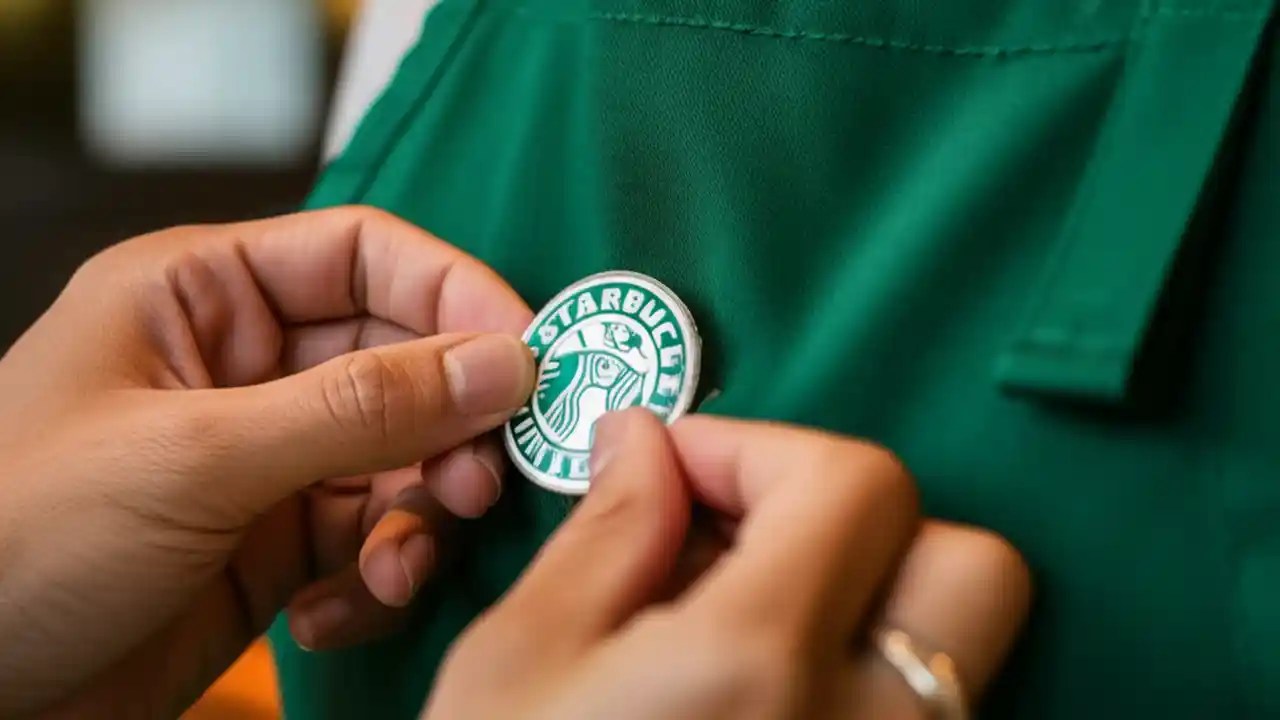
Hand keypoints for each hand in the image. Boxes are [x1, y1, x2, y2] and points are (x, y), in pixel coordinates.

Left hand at [0, 207, 534, 717]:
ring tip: (395, 564)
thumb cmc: (18, 538)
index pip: (366, 255)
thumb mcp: (199, 457)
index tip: (531, 356)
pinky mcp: (275, 543)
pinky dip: (376, 575)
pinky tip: (334, 613)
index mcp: (203, 295)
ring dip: (416, 514)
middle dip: (449, 424)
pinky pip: (369, 536)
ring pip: (399, 458)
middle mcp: (245, 366)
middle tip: (481, 481)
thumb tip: (504, 362)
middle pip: (400, 362)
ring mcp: (266, 457)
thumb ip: (362, 406)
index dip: (456, 294)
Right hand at [424, 409, 1031, 719]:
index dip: (760, 447)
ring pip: (952, 650)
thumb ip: (606, 532)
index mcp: (760, 669)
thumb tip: (646, 440)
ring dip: (862, 597)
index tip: (678, 469)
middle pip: (966, 562)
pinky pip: (918, 719)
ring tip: (732, 620)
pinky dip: (856, 674)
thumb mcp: (519, 664)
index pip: (856, 485)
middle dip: (855, 519)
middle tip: (739, 534)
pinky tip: (756, 695)